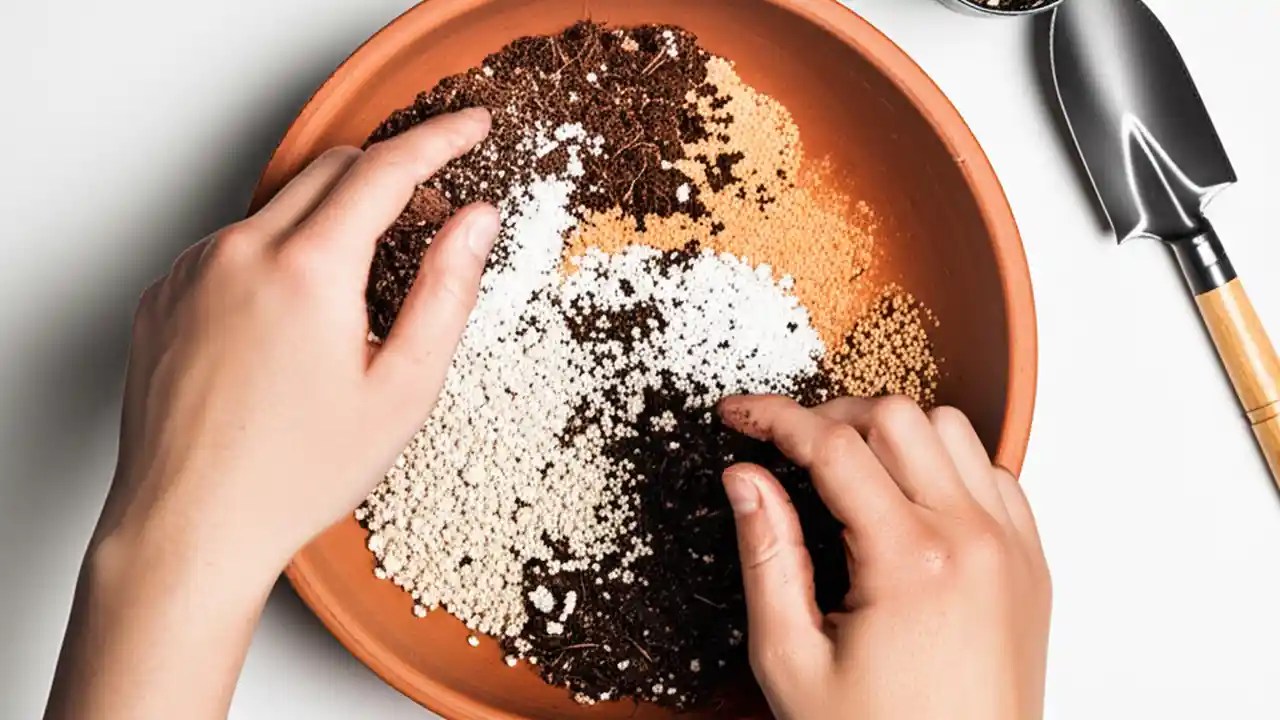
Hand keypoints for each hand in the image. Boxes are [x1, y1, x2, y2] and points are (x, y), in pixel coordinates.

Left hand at [47, 109, 497, 719]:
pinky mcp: (163, 295)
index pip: (384, 169)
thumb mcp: (403, 389)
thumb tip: (476, 220)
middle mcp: (240, 253)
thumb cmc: (296, 474)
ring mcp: (193, 271)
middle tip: (427, 202)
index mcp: (308, 270)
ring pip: (278, 207)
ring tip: (354, 289)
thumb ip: (447, 290)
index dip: (437, 140)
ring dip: (328, 218)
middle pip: (329, 170)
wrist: (189, 527)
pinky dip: (276, 252)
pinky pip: (232, 245)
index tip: (470, 126)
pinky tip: (292, 315)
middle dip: (386, 169)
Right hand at [718, 395, 1050, 719]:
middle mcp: (972, 540)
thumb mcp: (792, 658)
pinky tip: (909, 500)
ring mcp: (1011, 548)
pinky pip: (992, 473)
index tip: (739, 414)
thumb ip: (766, 555)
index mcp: (910, 560)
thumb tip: (746, 479)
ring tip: (849, 471)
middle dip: (830, 416)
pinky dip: (946, 466)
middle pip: (896, 416)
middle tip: (788, 447)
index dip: (773, 417)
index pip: (831, 446)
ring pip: (951, 429)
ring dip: (893, 434)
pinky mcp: (1031, 564)